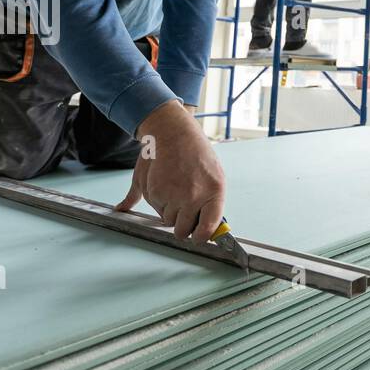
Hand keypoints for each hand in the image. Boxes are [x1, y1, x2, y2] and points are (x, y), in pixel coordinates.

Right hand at [116, 101, 225, 241]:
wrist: (173, 133)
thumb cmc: (196, 154)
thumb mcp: (213, 177)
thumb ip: (210, 208)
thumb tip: (209, 234)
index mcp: (214, 193)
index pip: (208, 228)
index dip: (200, 237)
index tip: (197, 237)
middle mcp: (194, 197)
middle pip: (182, 229)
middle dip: (181, 224)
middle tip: (182, 209)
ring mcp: (173, 196)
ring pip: (166, 220)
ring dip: (168, 210)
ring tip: (175, 188)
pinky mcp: (155, 192)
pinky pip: (154, 208)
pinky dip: (157, 200)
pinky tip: (164, 182)